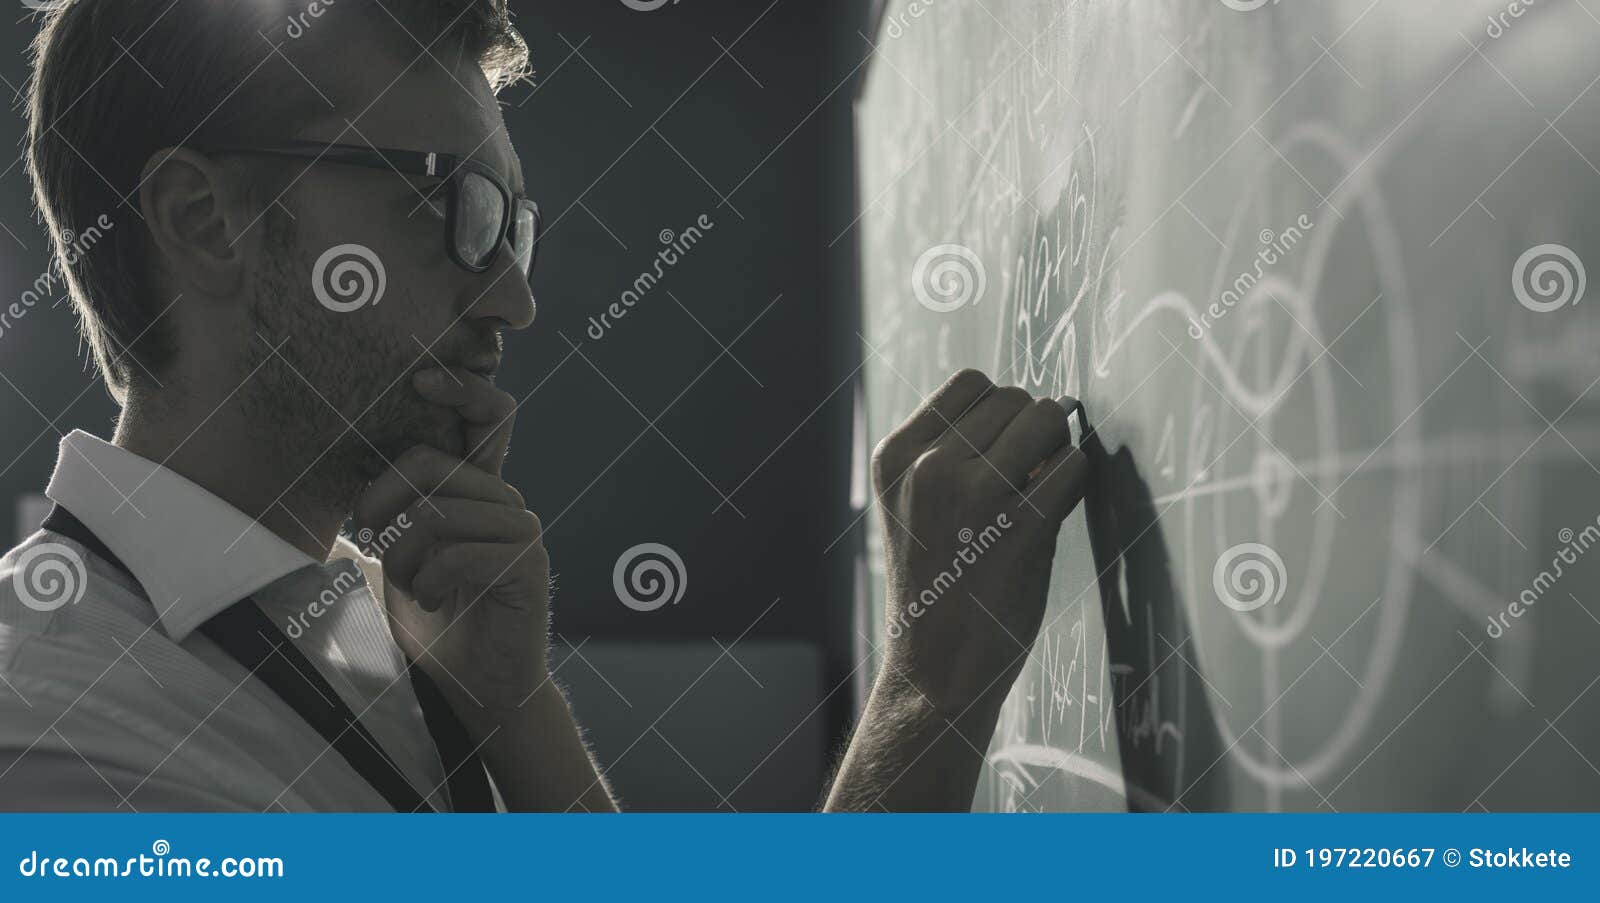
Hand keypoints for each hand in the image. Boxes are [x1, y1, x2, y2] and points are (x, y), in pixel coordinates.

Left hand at [353, 367, 546, 713]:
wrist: (475, 689)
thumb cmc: (431, 624)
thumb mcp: (393, 562)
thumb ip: (383, 520)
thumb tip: (337, 479)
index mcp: (477, 489)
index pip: (484, 416)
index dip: (459, 388)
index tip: (419, 379)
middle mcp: (505, 499)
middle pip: (430, 466)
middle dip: (381, 504)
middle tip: (370, 539)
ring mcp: (523, 530)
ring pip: (437, 514)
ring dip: (403, 557)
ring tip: (409, 585)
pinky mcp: (528, 566)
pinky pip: (459, 553)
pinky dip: (427, 581)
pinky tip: (429, 599)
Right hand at [870, 369, 1088, 714]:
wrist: (936, 667)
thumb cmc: (935, 586)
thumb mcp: (913, 507)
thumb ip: (952, 455)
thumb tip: (1030, 410)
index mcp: (895, 456)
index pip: (969, 383)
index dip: (999, 409)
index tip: (1003, 448)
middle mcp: (929, 466)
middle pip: (1012, 396)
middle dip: (1031, 427)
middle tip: (1028, 475)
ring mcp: (974, 494)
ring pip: (1046, 418)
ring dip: (1057, 447)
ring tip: (1042, 488)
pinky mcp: (1019, 526)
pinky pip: (1072, 464)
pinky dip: (1073, 479)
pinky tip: (1055, 509)